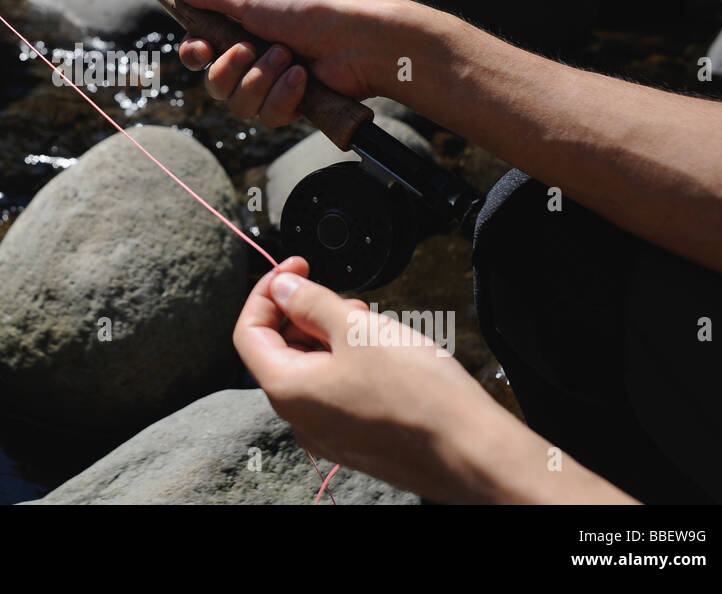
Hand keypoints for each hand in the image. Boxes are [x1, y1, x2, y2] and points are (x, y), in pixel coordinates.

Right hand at [169, 0, 414, 125]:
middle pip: (213, 83)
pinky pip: (267, 115)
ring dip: (260, 78)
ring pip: (237, 103)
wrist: (355, 39)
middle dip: (230, 68)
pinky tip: (302, 77)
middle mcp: (252, 57)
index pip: (199, 51)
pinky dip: (283, 95)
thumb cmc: (306, 10)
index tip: (200, 49)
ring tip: (288, 57)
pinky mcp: (291, 106)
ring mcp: (271, 84)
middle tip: (250, 48)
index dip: (194, 54)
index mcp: (239, 28)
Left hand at [234, 258, 638, 503]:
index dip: (267, 293)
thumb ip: (310, 303)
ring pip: (311, 369)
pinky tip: (380, 350)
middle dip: (303, 313)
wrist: (473, 452)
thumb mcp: (358, 329)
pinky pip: (336, 391)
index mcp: (287, 390)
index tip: (295, 268)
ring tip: (367, 321)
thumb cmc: (418, 394)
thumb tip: (282, 288)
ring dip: (328, 336)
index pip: (248, 332)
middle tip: (341, 296)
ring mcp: (327, 432)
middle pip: (279, 350)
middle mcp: (299, 418)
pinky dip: (346, 362)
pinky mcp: (356, 438)